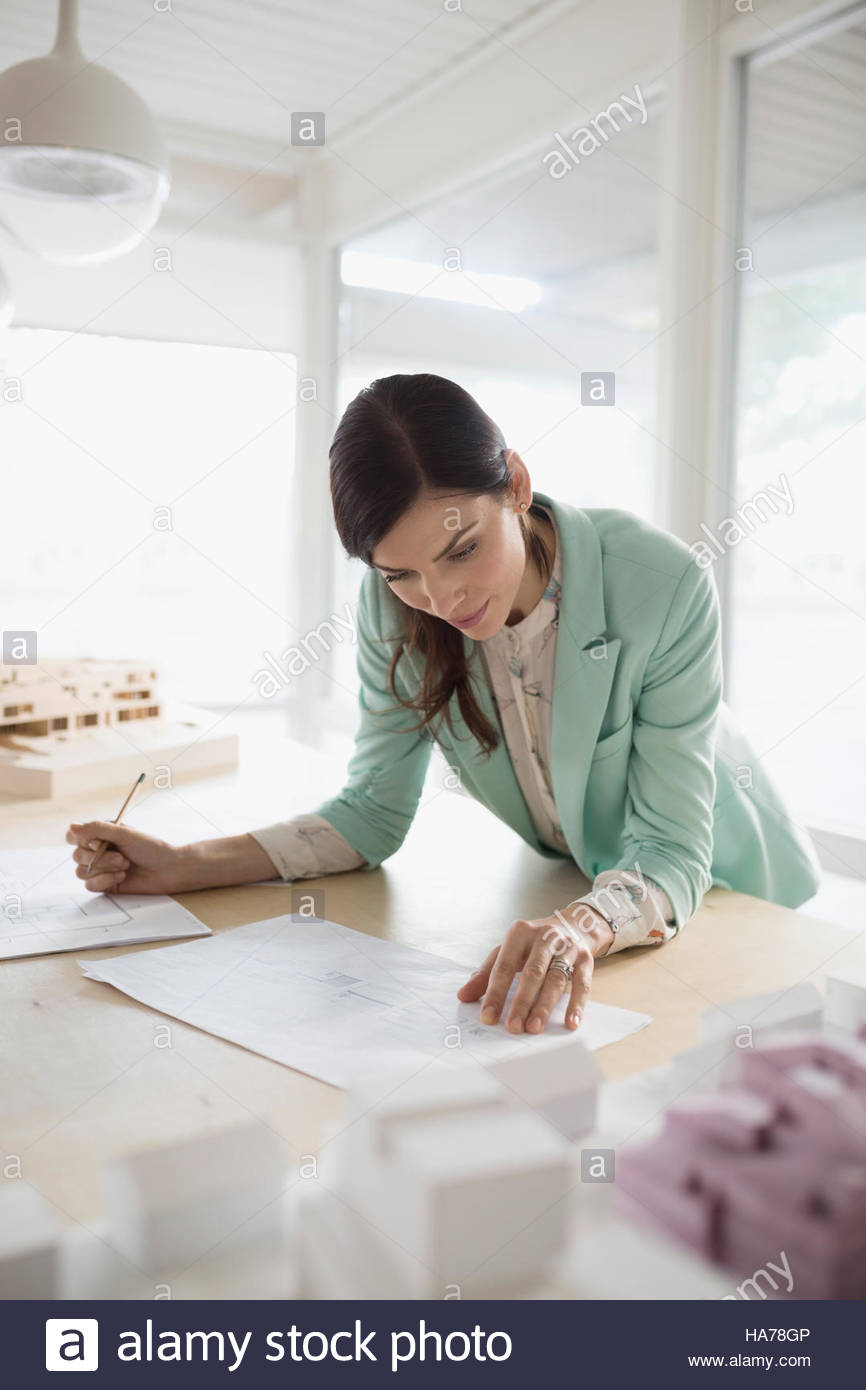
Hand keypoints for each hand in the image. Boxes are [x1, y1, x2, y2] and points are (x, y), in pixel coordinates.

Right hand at [65, 820, 185, 894]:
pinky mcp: (105, 884)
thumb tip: (72, 826)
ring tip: (125, 866)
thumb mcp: (124, 833)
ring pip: (81, 872)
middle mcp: (98, 851)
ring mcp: (101, 869)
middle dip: (100, 858)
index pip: (74, 836)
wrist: (168, 869)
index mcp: (101, 835)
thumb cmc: (151, 848)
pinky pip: (89, 886)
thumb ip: (97, 829)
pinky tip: (122, 877)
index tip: (97, 843)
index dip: (80, 840)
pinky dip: (105, 880)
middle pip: (76, 856)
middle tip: (122, 857)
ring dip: (104, 869)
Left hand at [456, 905, 614, 1035]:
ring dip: (544, 1006)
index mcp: (519, 933)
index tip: (488, 1016)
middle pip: (532, 973)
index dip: (495, 992)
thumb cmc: (533, 943)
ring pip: (555, 979)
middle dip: (521, 1002)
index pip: (504, 965)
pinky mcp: (586, 958)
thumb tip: (463, 996)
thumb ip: (486, 973)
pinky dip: (577, 1004)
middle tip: (513, 1026)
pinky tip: (570, 1023)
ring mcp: (567, 947)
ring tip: (534, 1027)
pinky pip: (583, 983)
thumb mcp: (508, 950)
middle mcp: (544, 937)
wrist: (574, 924)